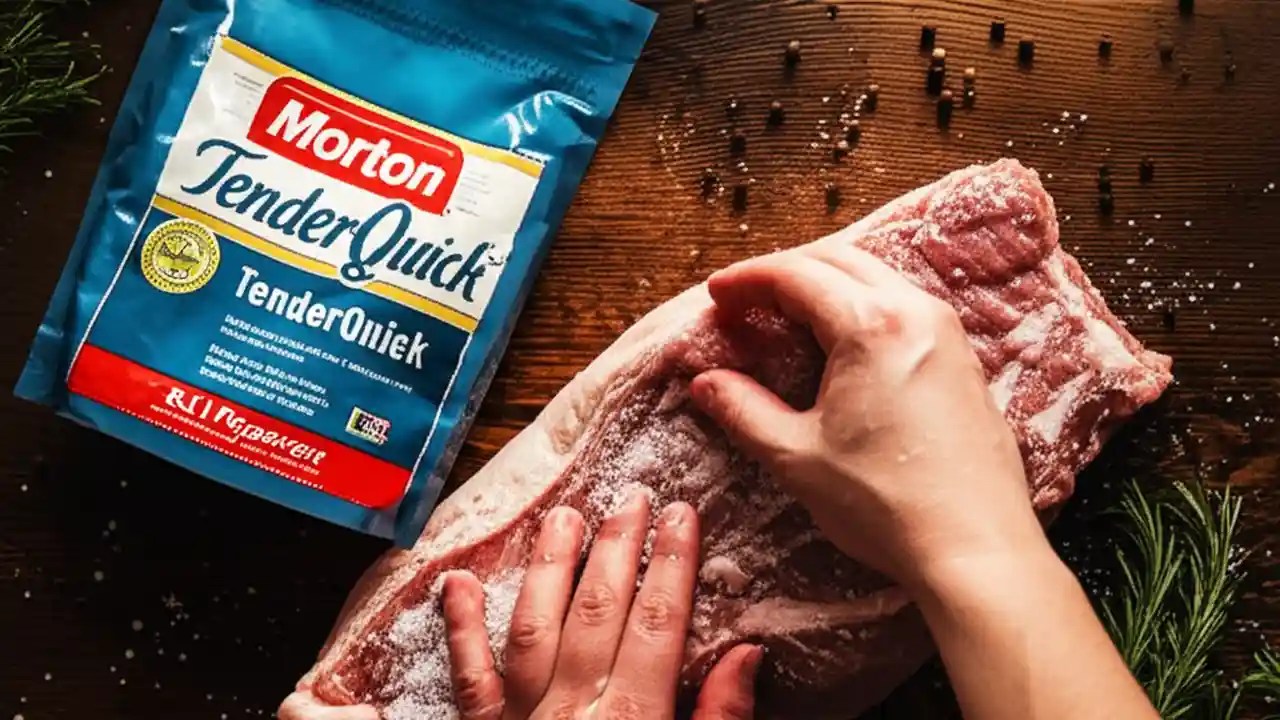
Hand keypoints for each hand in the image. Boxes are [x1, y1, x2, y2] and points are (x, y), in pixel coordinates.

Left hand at [442, 497, 761, 719]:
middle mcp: (573, 717)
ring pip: (531, 631)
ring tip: (562, 515)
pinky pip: (467, 683)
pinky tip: (455, 583)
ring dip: (546, 568)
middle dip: (616, 550)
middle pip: (596, 615)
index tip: (684, 515)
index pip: (658, 629)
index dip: (672, 566)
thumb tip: (745, 655)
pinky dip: (460, 631)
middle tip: (630, 496)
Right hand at [689, 243, 1047, 592]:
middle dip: (784, 271)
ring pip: (877, 278)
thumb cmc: (886, 505)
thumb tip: (705, 383)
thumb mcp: (797, 457)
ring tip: (787, 315)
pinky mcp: (964, 361)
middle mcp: (917, 313)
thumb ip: (743, 410)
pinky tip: (842, 344)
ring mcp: (949, 334)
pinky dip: (862, 307)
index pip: (796, 274)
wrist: (977, 551)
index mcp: (872, 326)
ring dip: (826, 283)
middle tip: (745, 299)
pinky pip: (905, 307)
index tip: (716, 294)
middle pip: (839, 260)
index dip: (748, 279)